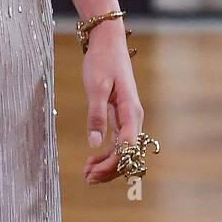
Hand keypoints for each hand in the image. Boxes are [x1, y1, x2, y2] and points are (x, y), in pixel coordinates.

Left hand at [81, 18, 143, 184]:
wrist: (108, 42)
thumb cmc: (102, 61)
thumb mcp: (96, 86)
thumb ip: (96, 114)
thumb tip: (94, 143)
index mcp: (131, 112)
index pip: (127, 148)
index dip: (112, 164)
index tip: (92, 172)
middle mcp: (134, 118)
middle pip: (128, 154)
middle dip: (110, 170)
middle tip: (86, 178)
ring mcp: (129, 118)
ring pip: (124, 150)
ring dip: (108, 164)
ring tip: (87, 174)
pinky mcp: (121, 115)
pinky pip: (119, 141)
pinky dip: (107, 153)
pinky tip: (93, 158)